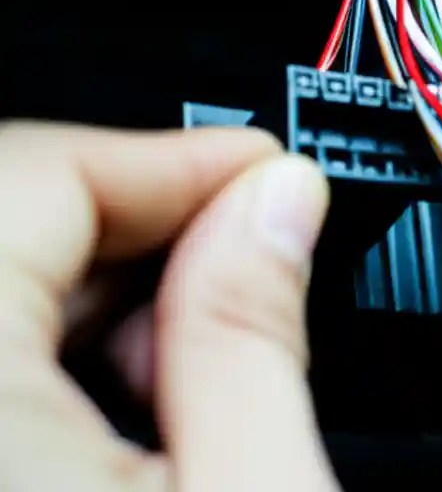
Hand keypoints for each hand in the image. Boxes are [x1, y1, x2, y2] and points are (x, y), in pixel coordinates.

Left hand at [0, 122, 339, 490]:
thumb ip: (251, 334)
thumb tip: (278, 202)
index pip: (34, 180)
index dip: (168, 157)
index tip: (262, 171)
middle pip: (0, 226)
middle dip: (136, 226)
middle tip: (249, 263)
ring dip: (89, 297)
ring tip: (193, 372)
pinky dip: (38, 362)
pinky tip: (118, 420)